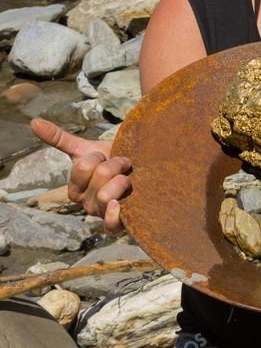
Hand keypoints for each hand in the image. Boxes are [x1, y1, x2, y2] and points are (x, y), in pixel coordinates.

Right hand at [30, 117, 131, 233]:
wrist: (139, 173)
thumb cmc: (110, 162)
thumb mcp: (85, 149)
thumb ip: (60, 139)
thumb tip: (33, 121)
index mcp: (75, 190)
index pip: (84, 166)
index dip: (100, 157)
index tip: (107, 157)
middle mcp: (86, 205)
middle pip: (99, 177)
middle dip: (116, 165)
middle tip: (124, 166)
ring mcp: (102, 215)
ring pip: (106, 196)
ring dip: (122, 181)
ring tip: (129, 180)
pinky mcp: (119, 224)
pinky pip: (110, 225)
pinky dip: (114, 215)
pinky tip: (119, 204)